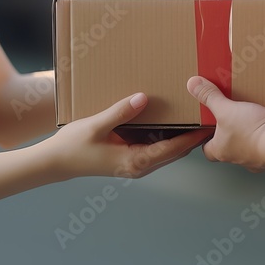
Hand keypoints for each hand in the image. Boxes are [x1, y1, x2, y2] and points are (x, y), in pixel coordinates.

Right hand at [46, 93, 210, 179]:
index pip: (173, 149)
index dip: (193, 137)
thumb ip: (120, 111)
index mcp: (135, 161)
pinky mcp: (129, 158)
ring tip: (193, 114)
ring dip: (179, 135)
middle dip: (192, 135)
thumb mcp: (96, 125)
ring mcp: (135, 164)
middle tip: (207, 114)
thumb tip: (143, 98)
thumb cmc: (73, 146)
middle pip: (175, 151)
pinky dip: (164, 135)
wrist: (56, 162)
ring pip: (166, 150)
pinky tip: (168, 118)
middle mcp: (139, 166)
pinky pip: (154, 147)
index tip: (208, 123)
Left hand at [186, 76, 264, 172]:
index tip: (208, 126)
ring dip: (249, 136)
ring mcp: (256, 160)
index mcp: (221, 150)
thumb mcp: (226, 109)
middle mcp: (237, 159)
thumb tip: (193, 85)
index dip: (206, 138)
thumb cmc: (252, 131)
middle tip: (232, 120)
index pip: (207, 149)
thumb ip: (210, 97)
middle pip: (228, 148)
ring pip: (248, 148)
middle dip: (230, 135)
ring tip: (252, 118)